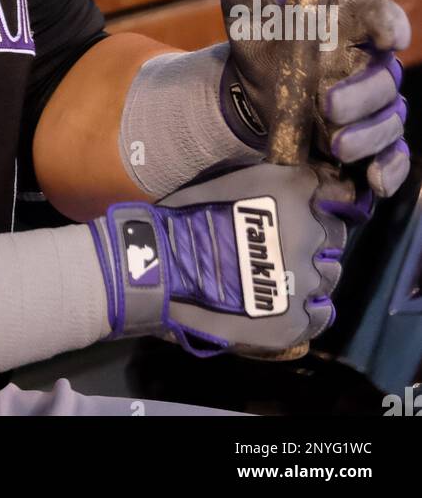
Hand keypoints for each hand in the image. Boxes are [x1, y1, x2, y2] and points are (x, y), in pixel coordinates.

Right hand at [89, 162, 352, 354]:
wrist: (163, 266)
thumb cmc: (186, 215)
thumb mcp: (231, 178)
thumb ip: (270, 182)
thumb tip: (300, 182)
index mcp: (293, 190)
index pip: (335, 191)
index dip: (323, 201)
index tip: (312, 207)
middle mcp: (309, 232)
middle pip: (333, 235)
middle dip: (314, 238)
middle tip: (284, 245)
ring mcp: (305, 277)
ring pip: (328, 273)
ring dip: (309, 271)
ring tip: (278, 275)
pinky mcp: (296, 318)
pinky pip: (321, 313)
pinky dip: (309, 307)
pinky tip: (286, 302)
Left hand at [203, 0, 410, 197]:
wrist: (261, 93)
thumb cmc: (266, 45)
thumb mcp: (248, 16)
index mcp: (347, 24)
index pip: (378, 16)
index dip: (388, 23)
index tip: (390, 36)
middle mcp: (368, 65)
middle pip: (385, 78)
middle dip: (361, 95)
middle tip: (325, 105)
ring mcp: (374, 107)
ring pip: (390, 122)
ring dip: (367, 136)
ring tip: (332, 143)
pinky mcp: (371, 144)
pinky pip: (393, 160)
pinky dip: (385, 172)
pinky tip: (367, 182)